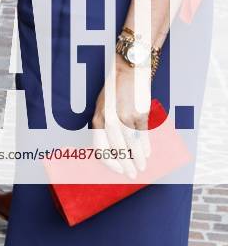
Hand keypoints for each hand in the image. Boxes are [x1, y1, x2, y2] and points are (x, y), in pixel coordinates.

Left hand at [91, 64, 149, 178]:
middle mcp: (110, 119)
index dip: (109, 161)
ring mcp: (126, 117)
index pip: (100, 146)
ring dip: (138, 159)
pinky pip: (143, 135)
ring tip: (141, 168)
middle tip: (131, 175)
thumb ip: (104, 124)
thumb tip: (112, 147)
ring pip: (133, 145)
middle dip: (125, 165)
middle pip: (118, 149)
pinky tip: (147, 154)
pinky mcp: (141, 114)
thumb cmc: (113, 90)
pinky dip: (146, 146)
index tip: (116, 169)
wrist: (128, 71)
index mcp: (98, 117)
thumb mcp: (102, 105)